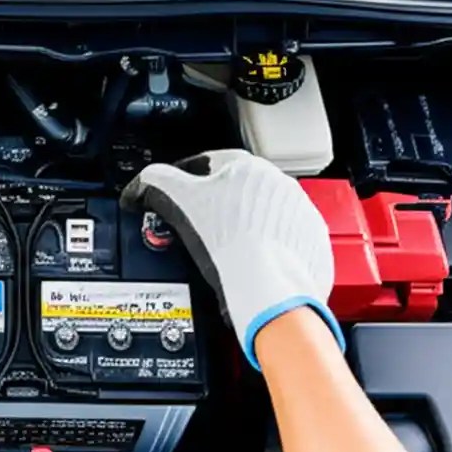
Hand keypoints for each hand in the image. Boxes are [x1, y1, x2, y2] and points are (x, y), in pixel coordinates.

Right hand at [121, 149, 341, 368]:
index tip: (174, 198)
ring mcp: (299, 213)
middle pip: (236, 189)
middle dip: (215, 206)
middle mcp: (278, 184)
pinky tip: (249, 263)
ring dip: (242, 226)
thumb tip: (141, 183)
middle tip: (197, 230)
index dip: (182, 181)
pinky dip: (266, 248)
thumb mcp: (178, 202)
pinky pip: (282, 239)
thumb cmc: (228, 244)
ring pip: (260, 214)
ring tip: (223, 251)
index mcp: (246, 167)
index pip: (206, 164)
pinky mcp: (310, 241)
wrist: (269, 287)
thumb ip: (155, 182)